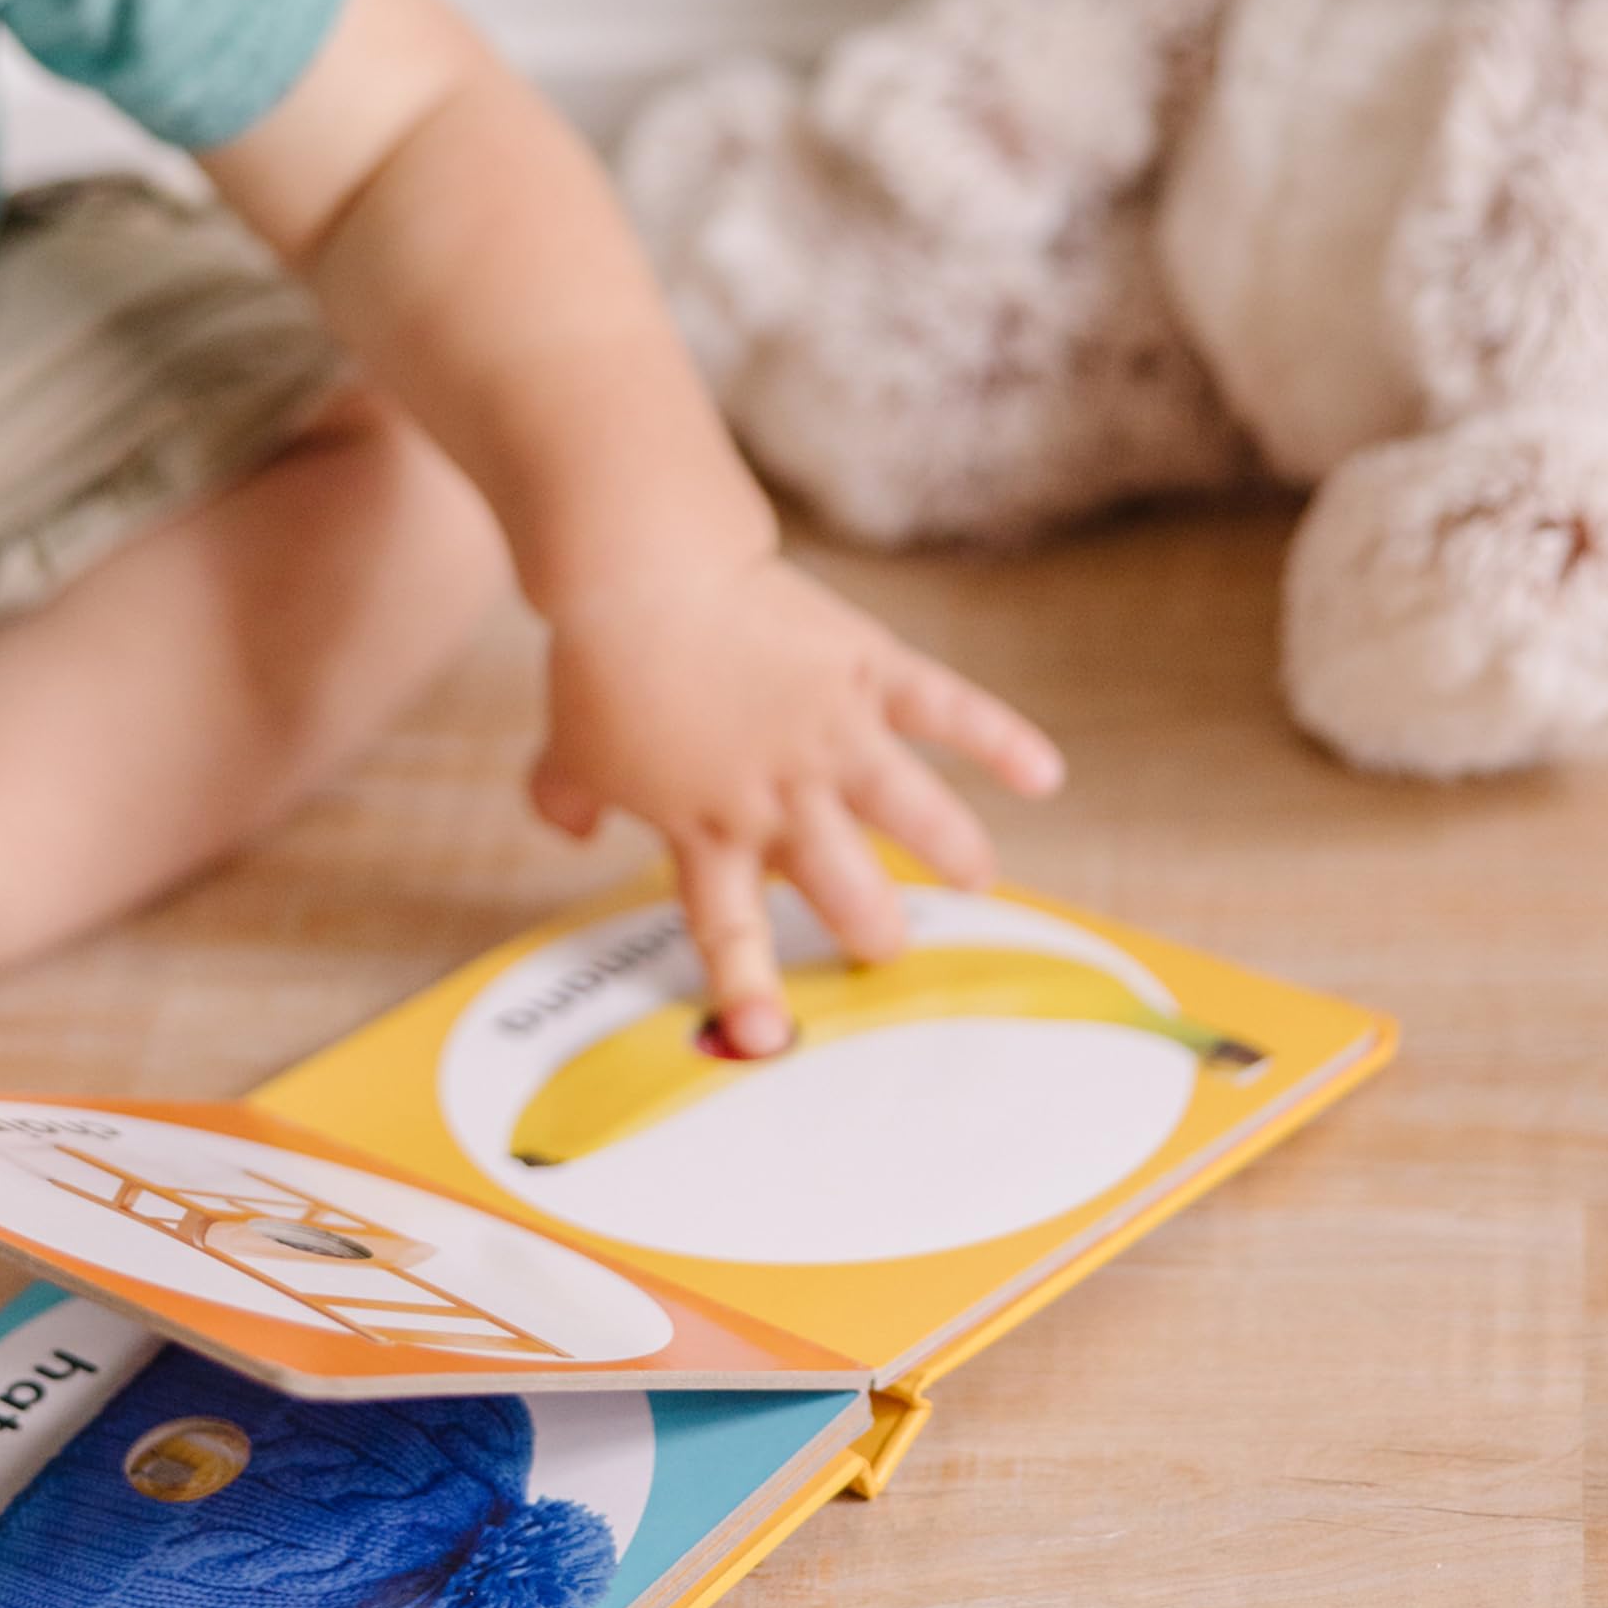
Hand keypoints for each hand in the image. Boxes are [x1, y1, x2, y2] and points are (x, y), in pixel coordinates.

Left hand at [530, 555, 1062, 1054]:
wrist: (643, 569)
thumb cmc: (602, 665)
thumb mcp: (568, 748)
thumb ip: (567, 797)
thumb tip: (564, 827)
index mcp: (706, 827)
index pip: (729, 926)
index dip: (750, 987)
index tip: (773, 1039)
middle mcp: (777, 794)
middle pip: (839, 882)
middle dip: (873, 928)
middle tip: (892, 950)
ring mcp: (829, 731)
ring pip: (908, 807)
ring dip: (951, 849)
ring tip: (978, 881)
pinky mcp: (867, 669)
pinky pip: (945, 706)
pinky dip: (999, 738)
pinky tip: (1043, 774)